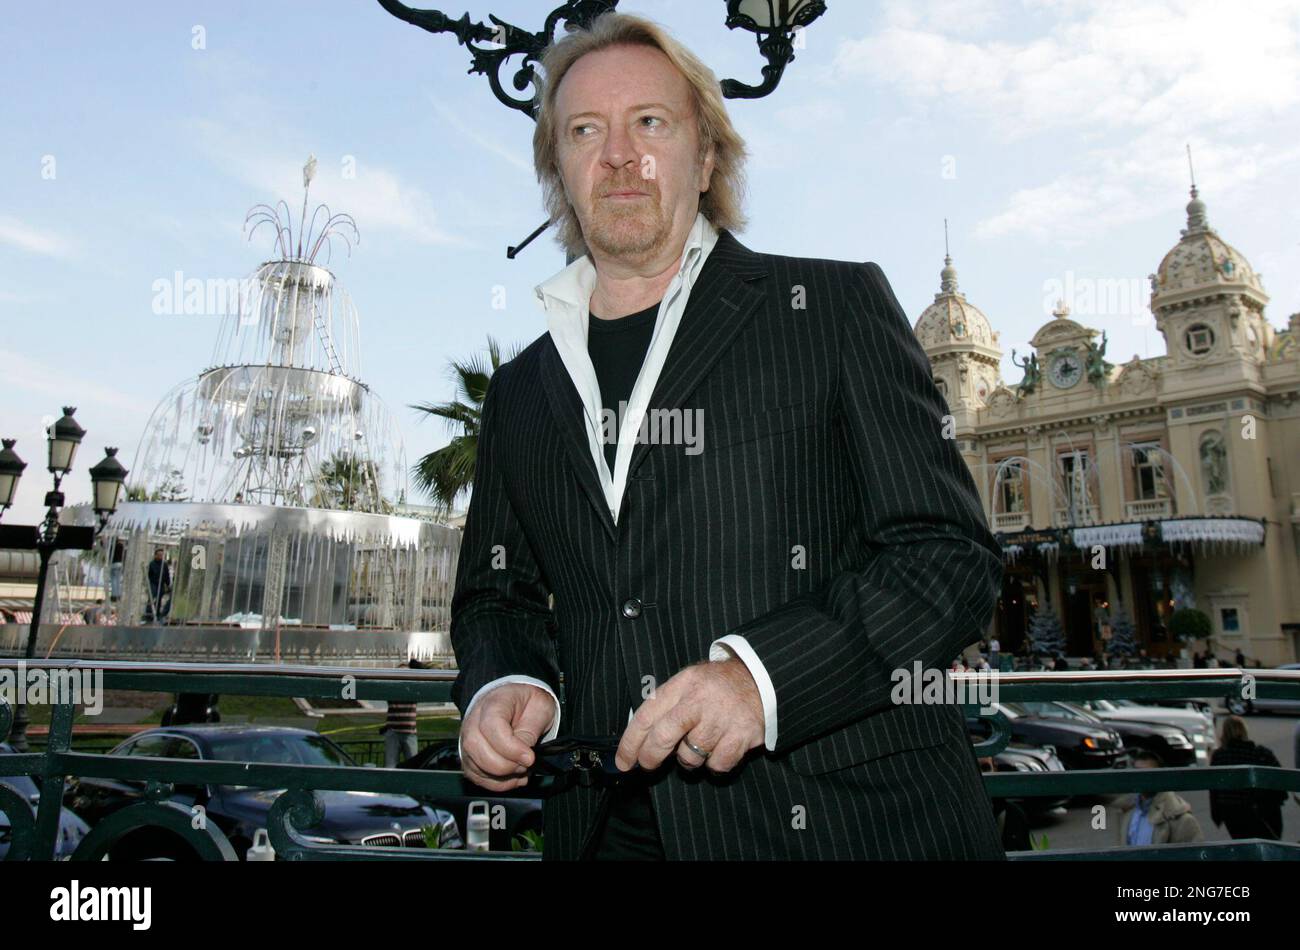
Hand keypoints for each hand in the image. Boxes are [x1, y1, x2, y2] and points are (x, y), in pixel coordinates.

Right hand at [460, 683, 554, 791]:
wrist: (517, 701)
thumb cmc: (527, 702)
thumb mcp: (539, 707)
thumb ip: (530, 731)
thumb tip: (523, 756)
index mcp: (492, 703)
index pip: (491, 727)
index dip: (511, 748)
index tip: (529, 757)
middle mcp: (473, 722)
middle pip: (476, 749)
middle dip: (505, 765)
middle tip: (526, 764)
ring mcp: (468, 741)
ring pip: (475, 767)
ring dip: (503, 777)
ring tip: (522, 769)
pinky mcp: (469, 758)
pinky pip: (477, 778)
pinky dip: (498, 784)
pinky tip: (513, 776)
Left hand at [615, 658, 763, 774]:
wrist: (762, 678)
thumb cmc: (719, 686)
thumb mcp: (690, 682)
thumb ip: (667, 704)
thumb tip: (641, 738)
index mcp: (682, 685)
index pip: (647, 715)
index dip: (630, 742)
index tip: (623, 760)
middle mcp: (699, 701)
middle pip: (663, 737)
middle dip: (650, 757)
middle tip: (648, 764)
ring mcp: (720, 720)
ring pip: (690, 757)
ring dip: (689, 759)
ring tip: (699, 743)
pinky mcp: (741, 736)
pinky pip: (716, 765)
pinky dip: (715, 763)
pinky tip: (720, 747)